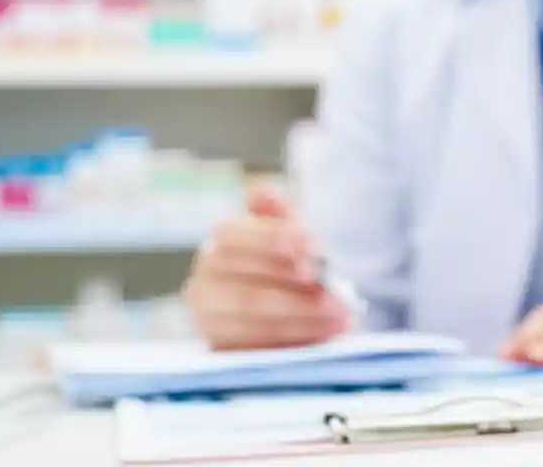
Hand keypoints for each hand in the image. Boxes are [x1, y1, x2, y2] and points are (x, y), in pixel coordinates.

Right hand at [183, 183, 350, 349]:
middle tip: (333, 294)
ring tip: (338, 317)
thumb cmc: (294, 271)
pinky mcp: (222, 353)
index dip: (271, 240)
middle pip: (244, 281)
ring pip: (250, 316)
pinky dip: (293, 339)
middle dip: (293, 289)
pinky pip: (255, 347)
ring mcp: (208, 321)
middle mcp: (203, 281)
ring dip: (300, 316)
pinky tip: (323, 336)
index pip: (234, 236)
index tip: (309, 250)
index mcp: (221, 243)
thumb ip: (280, 217)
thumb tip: (259, 191)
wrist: (297, 317)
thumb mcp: (293, 239)